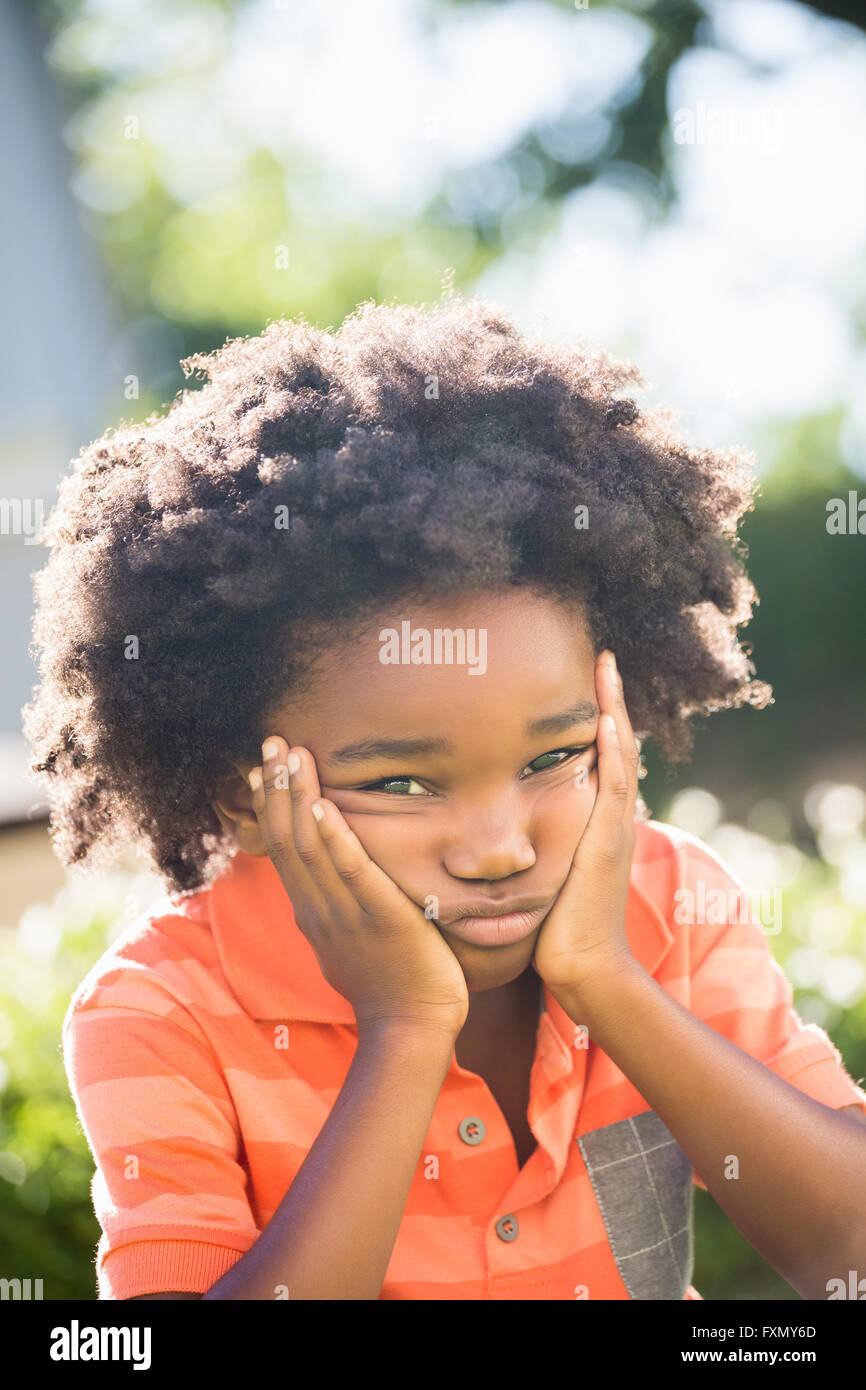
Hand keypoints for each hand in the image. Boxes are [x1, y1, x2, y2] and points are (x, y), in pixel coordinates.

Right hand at [247, 737, 469, 1038]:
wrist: (411, 1028)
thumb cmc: (390, 984)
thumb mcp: (351, 940)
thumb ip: (339, 908)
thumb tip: (332, 885)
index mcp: (312, 912)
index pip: (282, 848)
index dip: (270, 806)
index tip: (262, 768)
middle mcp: (319, 909)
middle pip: (287, 838)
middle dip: (277, 787)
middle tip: (271, 742)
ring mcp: (344, 913)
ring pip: (310, 848)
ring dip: (298, 798)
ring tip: (291, 755)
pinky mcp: (378, 917)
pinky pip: (351, 872)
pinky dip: (335, 838)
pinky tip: (325, 807)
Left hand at [531, 650, 639, 1005]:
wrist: (584, 969)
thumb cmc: (555, 930)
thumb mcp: (542, 874)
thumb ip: (529, 847)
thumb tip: (494, 833)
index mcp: (595, 821)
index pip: (598, 756)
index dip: (595, 716)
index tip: (584, 678)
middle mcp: (610, 818)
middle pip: (615, 744)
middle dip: (610, 699)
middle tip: (602, 656)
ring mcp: (613, 828)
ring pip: (620, 756)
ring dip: (614, 710)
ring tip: (607, 667)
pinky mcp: (608, 843)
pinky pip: (615, 788)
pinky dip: (613, 752)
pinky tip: (606, 719)